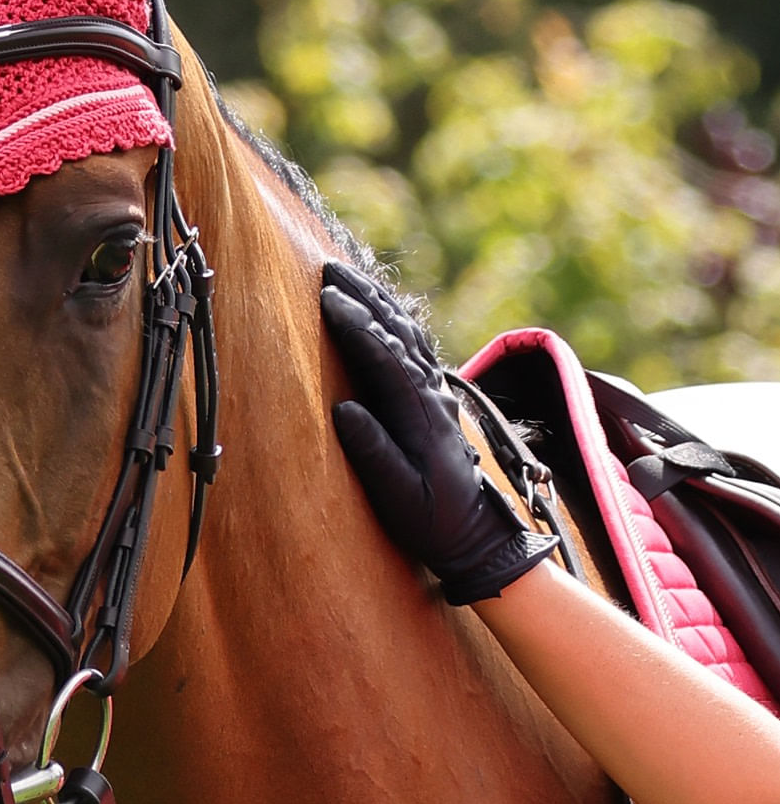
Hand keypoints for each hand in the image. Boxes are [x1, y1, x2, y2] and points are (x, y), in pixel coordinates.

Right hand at [320, 261, 557, 604]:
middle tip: (327, 269)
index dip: (357, 325)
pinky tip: (374, 304)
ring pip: (407, 332)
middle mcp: (432, 395)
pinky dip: (390, 317)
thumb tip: (343, 408)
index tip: (327, 299)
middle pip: (398, 332)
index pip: (386, 358)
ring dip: (376, 300)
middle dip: (364, 297)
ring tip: (344, 275)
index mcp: (422, 416)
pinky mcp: (431, 396)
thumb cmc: (431, 521)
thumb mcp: (399, 497)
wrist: (475, 534)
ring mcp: (435, 393)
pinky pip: (411, 344)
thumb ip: (373, 452)